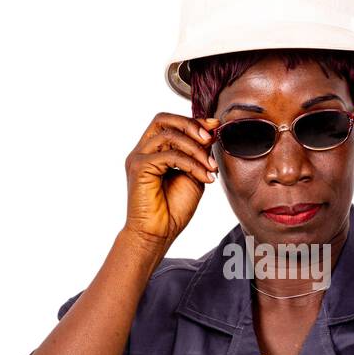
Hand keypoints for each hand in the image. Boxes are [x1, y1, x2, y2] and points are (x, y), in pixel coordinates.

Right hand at [124, 112, 219, 250]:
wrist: (158, 235)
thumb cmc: (174, 209)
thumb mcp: (193, 175)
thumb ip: (198, 154)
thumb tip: (211, 131)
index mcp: (153, 151)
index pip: (170, 123)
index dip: (193, 121)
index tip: (215, 126)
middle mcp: (142, 151)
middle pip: (163, 119)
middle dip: (191, 124)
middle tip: (210, 138)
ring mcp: (138, 158)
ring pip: (169, 135)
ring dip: (196, 149)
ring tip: (211, 167)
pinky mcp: (138, 168)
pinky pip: (169, 155)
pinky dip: (191, 164)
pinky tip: (204, 177)